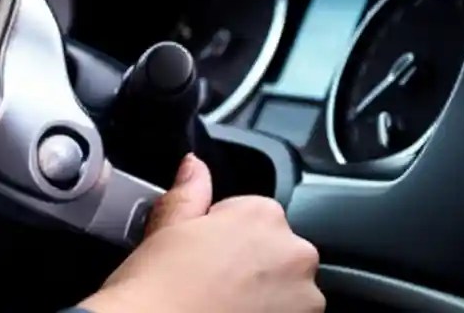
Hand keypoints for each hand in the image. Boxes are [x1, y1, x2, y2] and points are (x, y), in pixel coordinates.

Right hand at [78, 155, 323, 312]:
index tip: (202, 255)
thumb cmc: (158, 287)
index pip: (251, 215)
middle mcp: (295, 254)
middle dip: (250, 264)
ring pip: (287, 288)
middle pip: (275, 251)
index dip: (223, 236)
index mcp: (262, 216)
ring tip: (222, 305)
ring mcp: (306, 298)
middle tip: (210, 283)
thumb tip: (195, 165)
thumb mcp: (165, 230)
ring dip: (265, 294)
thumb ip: (189, 192)